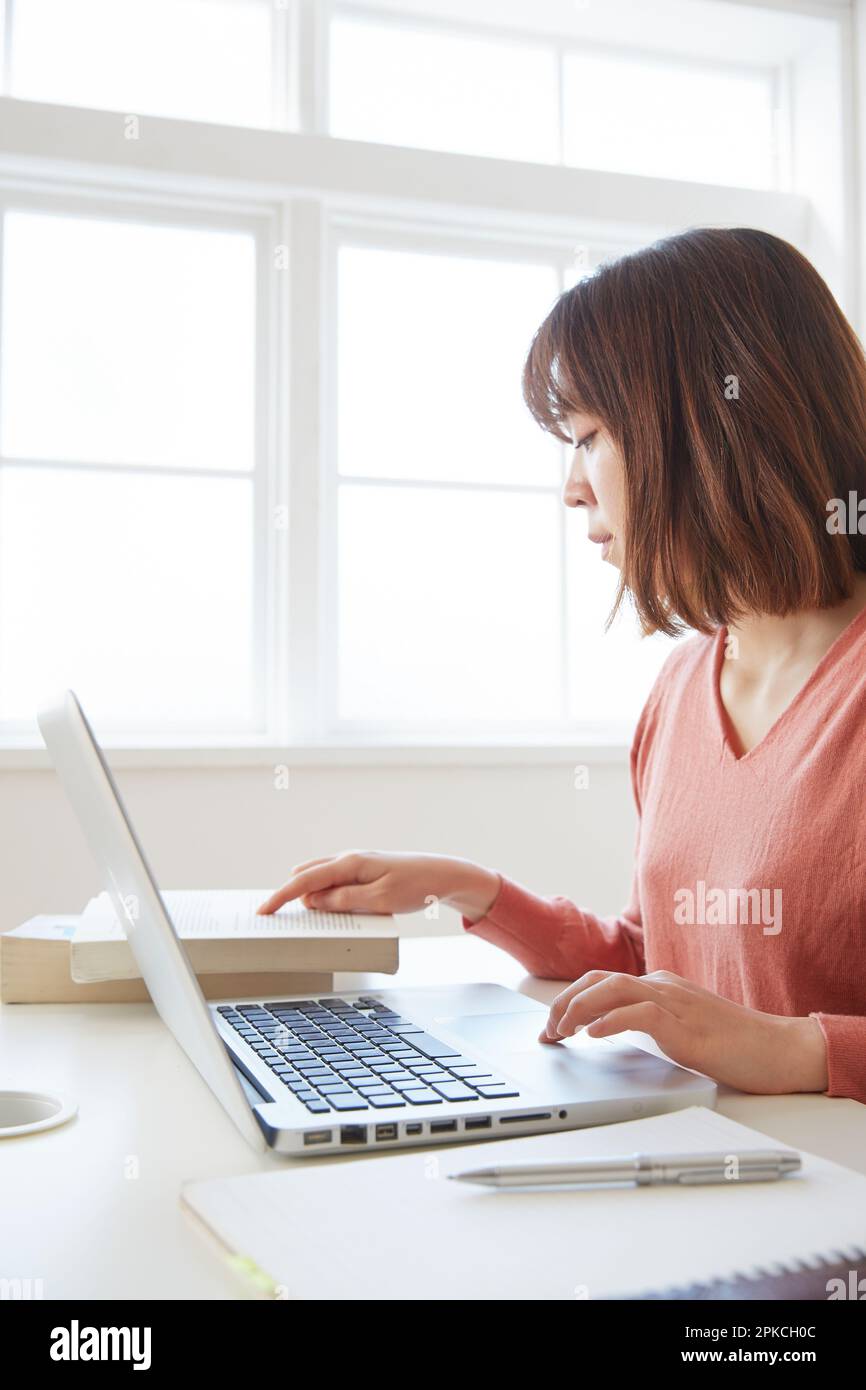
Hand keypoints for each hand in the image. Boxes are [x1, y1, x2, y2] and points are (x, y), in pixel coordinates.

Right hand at [257, 851, 500, 921]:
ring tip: (290, 910)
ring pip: (320, 877)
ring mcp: (356, 863)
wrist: (443, 875)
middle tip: (270, 913)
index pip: (306, 880)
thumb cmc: (416, 887)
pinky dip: (322, 891)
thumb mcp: (379, 900)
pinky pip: (334, 880)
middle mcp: (350, 859)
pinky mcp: (363, 871)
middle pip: (308, 875)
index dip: (282, 896)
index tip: (264, 910)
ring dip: (306, 893)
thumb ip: (344, 900)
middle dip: (289, 894)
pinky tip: (321, 903)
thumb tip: (314, 901)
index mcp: (350, 863)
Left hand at [540, 969, 828, 1094]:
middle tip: (546, 1031)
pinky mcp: (687, 1025)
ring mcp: (676, 1002)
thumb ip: (650, 1022)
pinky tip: (594, 1035)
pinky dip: (612, 1020)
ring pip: (614, 988)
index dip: (571, 999)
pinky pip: (641, 1014)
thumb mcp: (680, 1028)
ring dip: (579, 1008)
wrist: (778, 1049)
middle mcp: (664, 986)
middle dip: (564, 1002)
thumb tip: (612, 1030)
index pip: (603, 981)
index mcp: (661, 985)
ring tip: (560, 1030)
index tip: (551, 1026)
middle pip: (599, 979)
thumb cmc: (735, 1044)